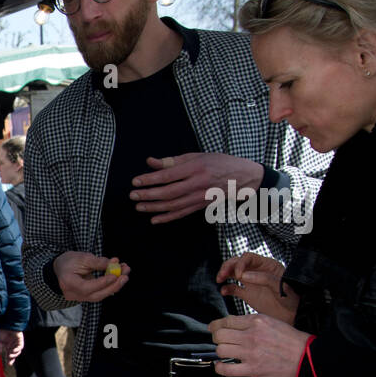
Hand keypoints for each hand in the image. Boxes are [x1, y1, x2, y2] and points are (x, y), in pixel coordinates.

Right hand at [0, 329, 23, 363]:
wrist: (6, 325)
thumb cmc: (2, 332)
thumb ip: (0, 348)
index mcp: (8, 345)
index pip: (9, 354)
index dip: (9, 359)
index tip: (7, 364)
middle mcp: (13, 345)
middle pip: (14, 354)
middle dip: (12, 359)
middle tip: (9, 363)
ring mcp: (17, 342)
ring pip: (17, 351)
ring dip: (14, 354)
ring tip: (9, 355)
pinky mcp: (20, 340)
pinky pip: (20, 346)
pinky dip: (17, 349)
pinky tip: (12, 351)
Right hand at [53, 252, 129, 302]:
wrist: (58, 271)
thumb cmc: (68, 262)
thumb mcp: (81, 257)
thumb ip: (97, 262)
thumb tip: (114, 263)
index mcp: (68, 283)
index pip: (87, 286)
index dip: (102, 282)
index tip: (115, 275)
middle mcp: (73, 294)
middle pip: (96, 295)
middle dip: (113, 286)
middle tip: (125, 275)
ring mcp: (80, 298)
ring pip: (100, 295)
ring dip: (114, 285)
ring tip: (125, 273)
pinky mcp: (86, 297)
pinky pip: (100, 293)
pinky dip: (110, 286)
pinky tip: (119, 277)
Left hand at [131, 153, 263, 224]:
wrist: (243, 178)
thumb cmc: (218, 162)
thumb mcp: (197, 156)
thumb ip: (172, 161)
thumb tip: (150, 162)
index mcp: (196, 167)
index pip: (168, 175)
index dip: (150, 179)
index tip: (135, 181)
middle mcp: (198, 183)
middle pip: (169, 192)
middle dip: (148, 195)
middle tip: (132, 195)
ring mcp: (201, 197)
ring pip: (174, 205)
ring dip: (154, 207)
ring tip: (138, 206)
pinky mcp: (202, 206)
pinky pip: (182, 214)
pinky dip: (167, 218)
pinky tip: (154, 219)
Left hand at [209, 314, 310, 376]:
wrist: (307, 357)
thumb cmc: (292, 340)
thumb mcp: (272, 322)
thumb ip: (252, 323)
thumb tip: (233, 325)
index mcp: (256, 321)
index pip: (226, 321)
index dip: (216, 325)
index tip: (213, 328)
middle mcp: (251, 335)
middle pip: (219, 335)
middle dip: (217, 338)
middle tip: (221, 342)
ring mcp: (251, 352)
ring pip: (221, 350)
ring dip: (221, 353)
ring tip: (227, 354)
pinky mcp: (252, 368)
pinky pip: (226, 369)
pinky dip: (220, 368)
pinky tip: (222, 366)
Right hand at [216, 253, 298, 323]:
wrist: (293, 315)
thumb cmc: (293, 299)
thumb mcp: (281, 286)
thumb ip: (263, 278)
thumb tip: (243, 275)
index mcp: (267, 265)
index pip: (248, 258)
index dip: (240, 263)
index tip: (237, 275)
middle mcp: (257, 272)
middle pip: (237, 263)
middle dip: (228, 267)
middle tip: (222, 275)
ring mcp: (251, 282)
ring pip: (233, 273)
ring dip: (224, 274)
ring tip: (220, 280)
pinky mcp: (247, 294)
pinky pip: (233, 288)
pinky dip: (226, 288)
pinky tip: (224, 291)